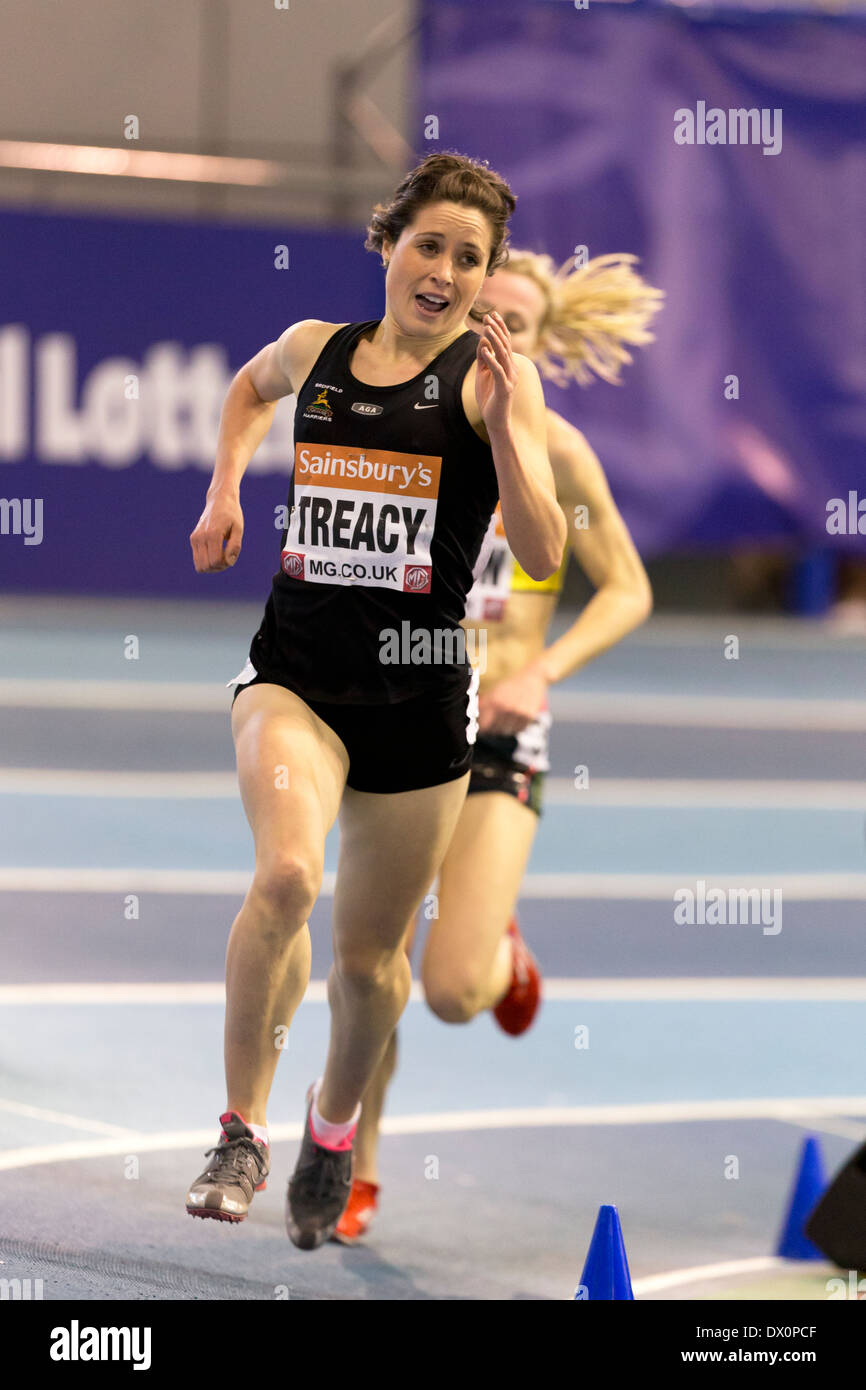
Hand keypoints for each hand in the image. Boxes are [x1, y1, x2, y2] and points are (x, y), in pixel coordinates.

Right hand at [190, 489, 243, 571]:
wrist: (219, 500)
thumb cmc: (232, 514)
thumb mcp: (238, 528)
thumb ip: (235, 546)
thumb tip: (229, 562)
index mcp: (213, 534)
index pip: (216, 561)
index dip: (227, 564)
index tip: (233, 555)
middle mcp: (201, 537)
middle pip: (207, 566)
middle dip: (220, 567)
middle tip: (228, 557)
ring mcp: (195, 539)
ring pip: (200, 566)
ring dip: (213, 567)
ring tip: (222, 557)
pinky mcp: (193, 539)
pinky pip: (198, 560)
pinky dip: (207, 562)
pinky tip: (216, 553)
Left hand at [474, 310, 517, 434]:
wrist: (495, 420)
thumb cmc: (489, 398)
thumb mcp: (482, 374)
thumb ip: (483, 358)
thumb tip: (482, 340)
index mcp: (508, 365)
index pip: (505, 342)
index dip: (499, 327)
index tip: (491, 314)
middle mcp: (512, 369)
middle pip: (505, 344)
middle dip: (497, 329)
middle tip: (488, 316)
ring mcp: (510, 378)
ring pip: (503, 354)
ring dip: (494, 340)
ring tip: (486, 328)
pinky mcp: (505, 388)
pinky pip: (498, 370)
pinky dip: (491, 359)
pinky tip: (484, 350)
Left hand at [477, 663, 548, 735]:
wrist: (533, 676)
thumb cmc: (509, 683)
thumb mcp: (493, 690)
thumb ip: (482, 704)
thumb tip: (472, 718)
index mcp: (495, 701)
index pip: (483, 725)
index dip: (480, 728)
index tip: (479, 727)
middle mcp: (507, 708)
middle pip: (493, 730)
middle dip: (490, 728)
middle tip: (490, 723)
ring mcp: (519, 713)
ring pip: (505, 731)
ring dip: (501, 728)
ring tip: (502, 718)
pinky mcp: (529, 717)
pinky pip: (517, 730)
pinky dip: (513, 727)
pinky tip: (513, 717)